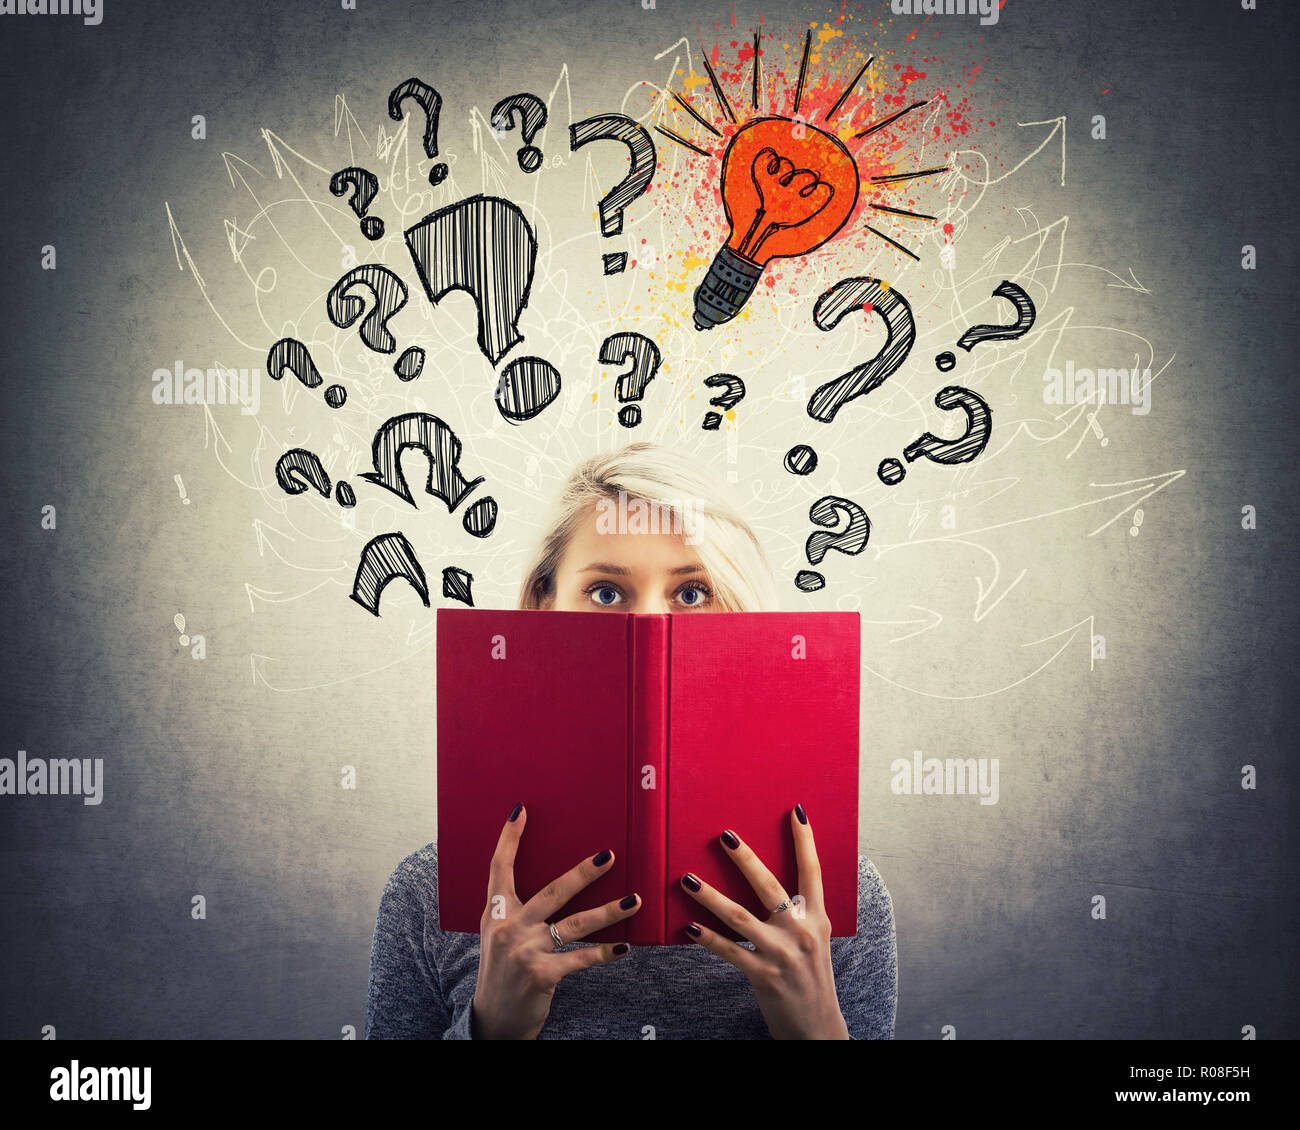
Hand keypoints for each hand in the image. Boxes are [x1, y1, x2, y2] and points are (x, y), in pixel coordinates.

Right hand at [471, 803, 639, 1039]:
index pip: (499, 869)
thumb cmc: (501, 973)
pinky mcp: (542, 974)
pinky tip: (625, 948)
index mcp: (496, 913)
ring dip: (609, 911)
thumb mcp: (497, 937)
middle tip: (609, 856)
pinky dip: (605, 953)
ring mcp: (525, 951)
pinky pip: (581, 959)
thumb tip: (552, 887)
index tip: (521, 811)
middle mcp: (508, 927)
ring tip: (635, 900)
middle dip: (583, 873)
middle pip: (552, 892)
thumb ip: (516, 912)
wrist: (493, 1020)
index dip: (510, 839)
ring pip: (576, 924)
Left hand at [680, 804, 849, 1039]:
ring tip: (687, 879)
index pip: (812, 872)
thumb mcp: (815, 941)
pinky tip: (687, 926)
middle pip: (770, 886)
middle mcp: (800, 931)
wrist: (818, 1028)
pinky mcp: (763, 974)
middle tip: (724, 835)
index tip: (795, 812)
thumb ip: (800, 913)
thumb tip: (777, 886)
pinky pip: (730, 950)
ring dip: (711, 896)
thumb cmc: (812, 979)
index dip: (805, 841)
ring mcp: (781, 953)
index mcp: (817, 919)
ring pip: (740, 916)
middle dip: (745, 859)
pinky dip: (707, 937)